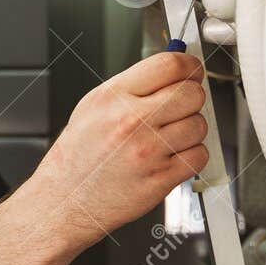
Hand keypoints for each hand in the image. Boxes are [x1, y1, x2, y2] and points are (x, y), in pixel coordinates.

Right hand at [24, 51, 207, 248]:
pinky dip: (190, 157)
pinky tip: (170, 157)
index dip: (188, 65)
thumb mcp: (94, 107)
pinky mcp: (160, 178)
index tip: (191, 70)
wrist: (66, 199)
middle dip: (191, 99)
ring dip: (190, 130)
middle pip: (192, 93)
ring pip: (199, 125)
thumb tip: (171, 70)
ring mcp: (148, 151)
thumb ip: (133, 86)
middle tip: (180, 107)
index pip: (169, 65)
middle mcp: (131, 121)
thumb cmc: (79, 156)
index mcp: (114, 97)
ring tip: (168, 137)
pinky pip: (198, 156)